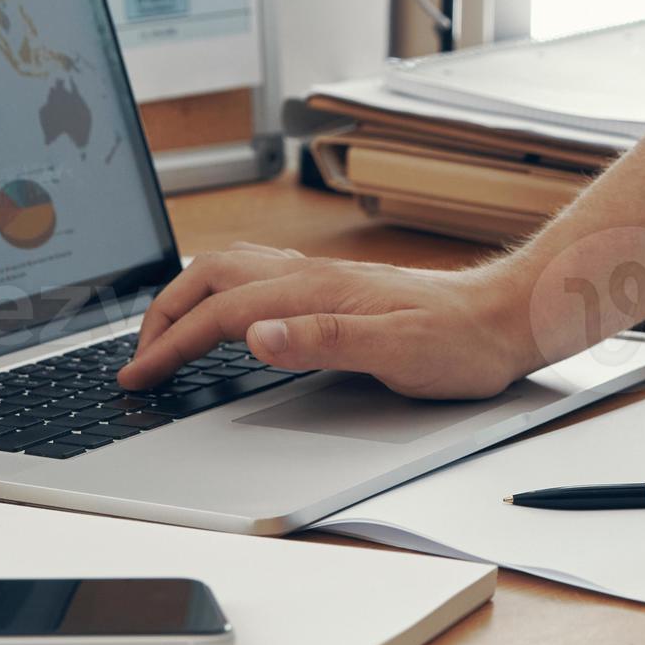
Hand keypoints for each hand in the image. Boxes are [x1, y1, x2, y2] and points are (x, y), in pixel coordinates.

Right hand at [118, 244, 535, 399]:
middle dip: (164, 313)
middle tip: (138, 357)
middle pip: (213, 276)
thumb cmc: (462, 342)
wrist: (506, 319)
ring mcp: (323, 278)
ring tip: (164, 335)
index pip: (222, 313)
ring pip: (233, 270)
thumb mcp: (398, 351)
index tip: (138, 375)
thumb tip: (258, 335)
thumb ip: (325, 341)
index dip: (172, 345)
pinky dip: (221, 293)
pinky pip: (259, 277)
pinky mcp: (335, 288)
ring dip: (188, 297)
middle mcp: (313, 275)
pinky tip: (225, 316)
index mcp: (317, 291)